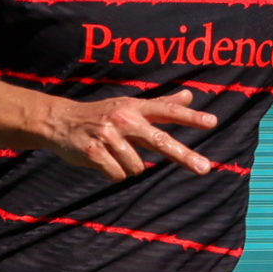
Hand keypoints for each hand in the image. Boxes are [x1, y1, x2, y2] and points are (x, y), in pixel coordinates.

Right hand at [47, 89, 218, 181]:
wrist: (61, 121)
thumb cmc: (102, 115)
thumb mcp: (131, 105)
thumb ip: (162, 104)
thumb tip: (189, 96)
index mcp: (135, 107)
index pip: (167, 111)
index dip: (190, 117)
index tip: (212, 123)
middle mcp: (124, 118)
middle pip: (160, 140)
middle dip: (184, 155)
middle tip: (205, 168)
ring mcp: (108, 136)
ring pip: (137, 167)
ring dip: (128, 166)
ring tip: (113, 154)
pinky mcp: (94, 153)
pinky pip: (118, 175)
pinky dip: (113, 173)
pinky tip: (102, 161)